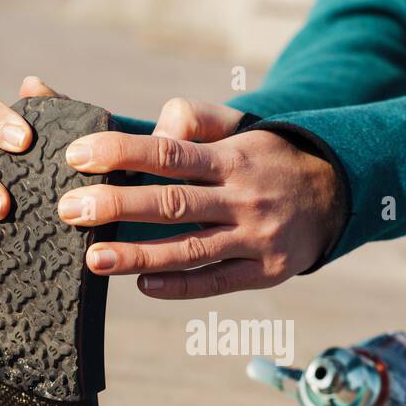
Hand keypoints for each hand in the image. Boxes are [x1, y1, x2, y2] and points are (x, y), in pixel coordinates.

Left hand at [60, 116, 342, 298]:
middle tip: (69, 210)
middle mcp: (243, 197)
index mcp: (232, 157)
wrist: (337, 195)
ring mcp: (255, 237)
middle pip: (172, 202)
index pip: (168, 150)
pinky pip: (216, 281)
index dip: (121, 152)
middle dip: (116, 205)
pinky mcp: (264, 271)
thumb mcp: (242, 127)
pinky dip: (179, 286)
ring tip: (93, 258)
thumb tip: (155, 125)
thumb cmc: (268, 158)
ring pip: (189, 249)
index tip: (77, 155)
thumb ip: (196, 119)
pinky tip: (142, 285)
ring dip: (138, 255)